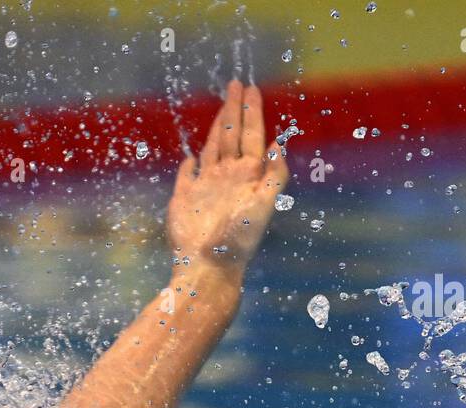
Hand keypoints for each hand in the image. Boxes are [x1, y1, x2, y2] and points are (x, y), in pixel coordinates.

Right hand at [166, 80, 288, 278]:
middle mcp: (228, 177)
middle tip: (237, 84)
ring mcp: (206, 186)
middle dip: (235, 109)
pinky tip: (191, 156)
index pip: (252, 135)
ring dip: (216, 126)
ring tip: (221, 106)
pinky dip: (189, 164)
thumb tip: (281, 144)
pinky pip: (187, 175)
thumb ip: (276, 174)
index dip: (252, 111)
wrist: (208, 265)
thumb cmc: (239, 238)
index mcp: (248, 175)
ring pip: (213, 148)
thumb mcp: (265, 204)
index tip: (251, 88)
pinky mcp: (184, 198)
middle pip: (232, 135)